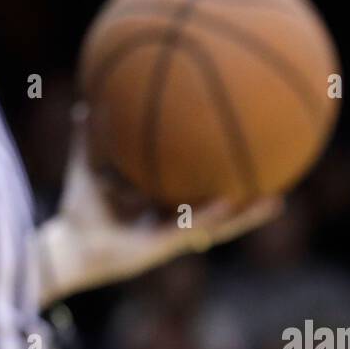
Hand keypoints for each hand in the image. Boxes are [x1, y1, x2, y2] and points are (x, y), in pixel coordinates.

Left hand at [39, 104, 283, 301]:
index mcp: (166, 209)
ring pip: (221, 226)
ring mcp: (174, 237)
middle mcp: (176, 223)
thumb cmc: (77, 214)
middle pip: (224, 210)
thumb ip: (89, 139)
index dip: (229, 180)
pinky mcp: (164, 247)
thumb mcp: (87, 168)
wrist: (69, 247)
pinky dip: (212, 215)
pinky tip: (231, 201)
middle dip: (252, 198)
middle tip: (280, 181)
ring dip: (249, 215)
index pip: (205, 194)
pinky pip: (193, 228)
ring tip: (277, 200)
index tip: (251, 162)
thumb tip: (87, 100)